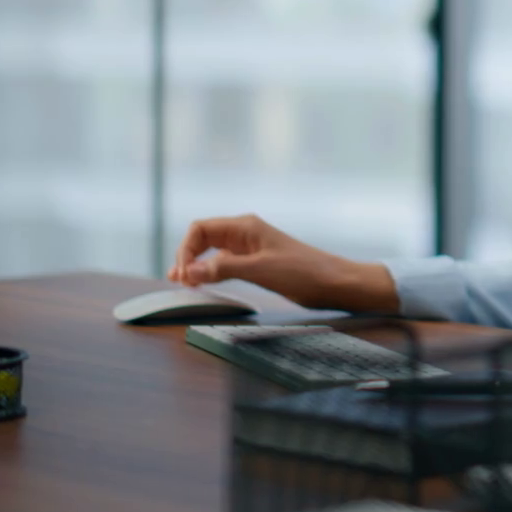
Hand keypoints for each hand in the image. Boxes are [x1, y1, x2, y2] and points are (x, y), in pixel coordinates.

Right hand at [168, 214, 397, 312]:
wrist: (334, 282)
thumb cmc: (302, 272)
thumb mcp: (261, 270)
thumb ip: (225, 268)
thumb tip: (191, 271)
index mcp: (245, 227)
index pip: (201, 229)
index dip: (186, 249)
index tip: (183, 275)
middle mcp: (244, 234)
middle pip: (203, 238)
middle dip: (187, 256)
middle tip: (177, 281)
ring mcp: (250, 249)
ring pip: (212, 252)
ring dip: (196, 265)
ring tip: (183, 283)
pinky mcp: (256, 263)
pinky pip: (225, 264)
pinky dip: (211, 272)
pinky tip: (204, 283)